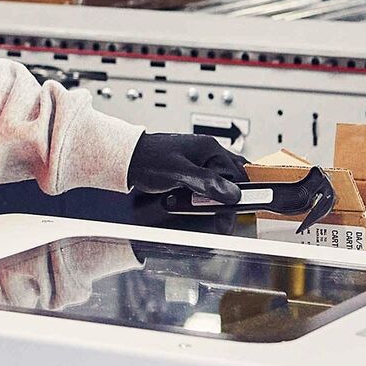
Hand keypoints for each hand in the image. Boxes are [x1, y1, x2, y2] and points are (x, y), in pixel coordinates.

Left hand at [127, 132, 246, 203]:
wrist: (128, 160)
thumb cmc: (148, 159)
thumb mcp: (179, 173)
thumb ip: (207, 183)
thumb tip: (232, 193)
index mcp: (209, 148)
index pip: (235, 174)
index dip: (236, 196)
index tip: (232, 214)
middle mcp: (208, 152)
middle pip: (233, 176)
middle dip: (232, 197)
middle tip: (226, 218)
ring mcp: (201, 160)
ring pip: (223, 179)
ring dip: (220, 195)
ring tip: (217, 211)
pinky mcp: (193, 168)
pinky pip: (209, 181)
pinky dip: (209, 193)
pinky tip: (203, 202)